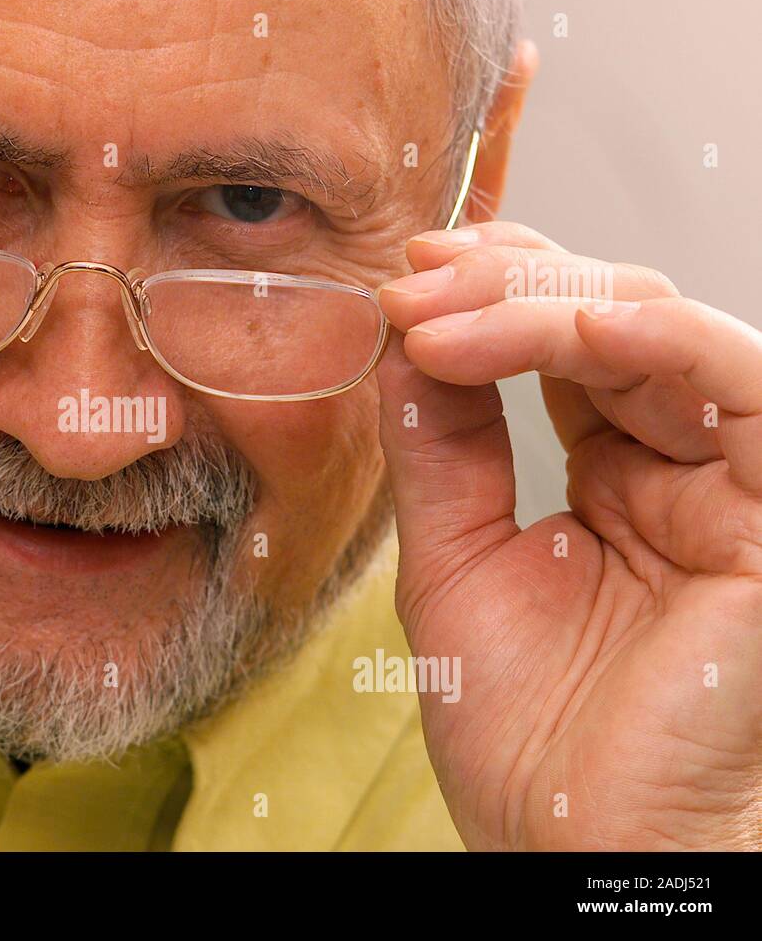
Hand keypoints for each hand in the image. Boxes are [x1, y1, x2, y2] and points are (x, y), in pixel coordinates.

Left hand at [375, 221, 761, 849]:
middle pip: (608, 318)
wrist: (576, 849)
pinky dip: (655, 337)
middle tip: (412, 286)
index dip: (488, 300)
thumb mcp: (452, 566)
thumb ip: (441, 451)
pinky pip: (739, 389)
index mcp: (611, 485)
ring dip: (545, 300)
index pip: (562, 349)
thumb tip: (406, 340)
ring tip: (441, 311)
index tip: (403, 282)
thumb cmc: (525, 738)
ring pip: (662, 331)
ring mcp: (728, 489)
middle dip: (501, 285)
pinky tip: (568, 322)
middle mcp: (676, 474)